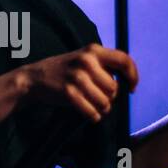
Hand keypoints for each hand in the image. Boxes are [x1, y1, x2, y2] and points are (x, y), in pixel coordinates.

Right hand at [20, 43, 139, 122]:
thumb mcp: (84, 59)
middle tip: (100, 99)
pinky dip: (93, 116)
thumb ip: (104, 66)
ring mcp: (77, 77)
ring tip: (94, 106)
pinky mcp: (69, 92)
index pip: (124, 60)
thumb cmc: (64, 72)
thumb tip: (127, 83)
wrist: (34, 79)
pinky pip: (92, 112)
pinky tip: (89, 114)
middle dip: (111, 98)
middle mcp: (87, 61)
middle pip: (114, 88)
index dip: (133, 76)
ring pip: (105, 102)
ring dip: (102, 109)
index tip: (132, 88)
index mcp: (93, 50)